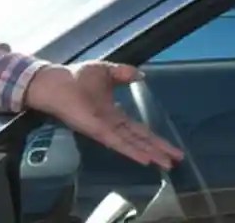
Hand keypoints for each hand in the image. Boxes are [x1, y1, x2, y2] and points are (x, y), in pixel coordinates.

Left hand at [23, 62, 183, 169]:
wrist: (58, 82)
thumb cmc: (77, 77)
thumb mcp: (107, 71)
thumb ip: (124, 73)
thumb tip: (142, 75)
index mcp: (114, 114)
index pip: (139, 129)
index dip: (155, 138)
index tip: (170, 146)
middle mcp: (113, 125)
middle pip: (140, 140)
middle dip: (158, 150)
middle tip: (176, 161)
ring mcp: (106, 130)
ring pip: (133, 144)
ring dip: (150, 154)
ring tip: (166, 164)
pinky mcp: (99, 131)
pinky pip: (119, 143)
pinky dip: (133, 151)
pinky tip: (146, 159)